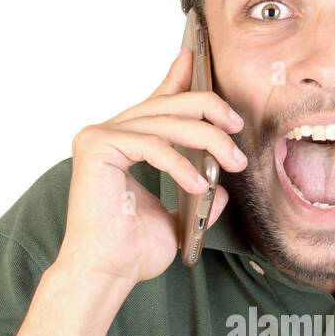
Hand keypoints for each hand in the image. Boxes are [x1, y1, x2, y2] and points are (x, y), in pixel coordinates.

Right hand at [56, 46, 246, 289]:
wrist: (108, 273)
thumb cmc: (133, 250)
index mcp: (122, 143)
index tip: (200, 61)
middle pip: (168, 105)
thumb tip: (221, 186)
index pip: (157, 102)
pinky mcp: (96, 148)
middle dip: (210, 111)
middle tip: (237, 127)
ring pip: (165, 122)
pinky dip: (181, 163)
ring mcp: (98, 138)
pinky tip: (199, 183)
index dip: (180, 78)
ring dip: (207, 139)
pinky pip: (151, 144)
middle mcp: (106, 133)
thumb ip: (195, 194)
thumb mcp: (177, 216)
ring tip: (231, 162)